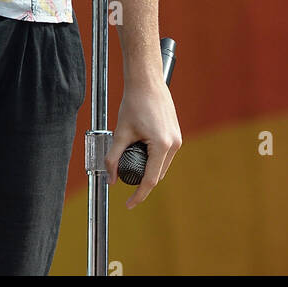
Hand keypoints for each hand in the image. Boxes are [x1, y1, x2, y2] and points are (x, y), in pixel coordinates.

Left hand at [105, 79, 181, 209]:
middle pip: (157, 175)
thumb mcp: (120, 132)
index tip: (128, 204)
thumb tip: (110, 178)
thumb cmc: (134, 103)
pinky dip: (154, 159)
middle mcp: (174, 144)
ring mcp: (177, 139)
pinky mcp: (177, 134)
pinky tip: (142, 155)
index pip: (150, 180)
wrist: (147, 82)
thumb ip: (113, 157)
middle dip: (142, 182)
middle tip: (125, 181)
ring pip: (162, 166)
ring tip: (131, 164)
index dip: (139, 195)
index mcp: (162, 145)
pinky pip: (165, 155)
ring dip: (149, 170)